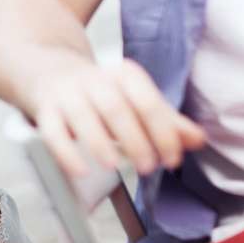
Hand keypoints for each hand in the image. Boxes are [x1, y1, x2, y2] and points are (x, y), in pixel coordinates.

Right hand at [31, 58, 205, 178]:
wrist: (50, 72)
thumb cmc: (103, 94)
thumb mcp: (136, 101)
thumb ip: (167, 121)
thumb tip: (198, 140)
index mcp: (122, 75)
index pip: (146, 99)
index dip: (163, 130)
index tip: (173, 159)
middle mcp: (93, 80)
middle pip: (115, 106)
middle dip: (134, 139)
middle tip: (148, 166)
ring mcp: (67, 95)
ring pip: (82, 114)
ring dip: (99, 142)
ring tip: (114, 167)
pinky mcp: (45, 112)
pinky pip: (52, 131)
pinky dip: (66, 152)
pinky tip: (81, 170)